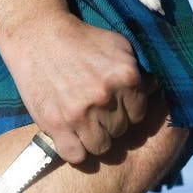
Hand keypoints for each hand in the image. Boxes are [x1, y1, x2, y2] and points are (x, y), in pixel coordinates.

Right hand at [0, 11, 153, 163]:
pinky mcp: (56, 125)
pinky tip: (70, 137)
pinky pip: (76, 156)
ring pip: (101, 147)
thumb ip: (137, 70)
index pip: (138, 116)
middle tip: (94, 111)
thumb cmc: (80, 41)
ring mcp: (80, 114)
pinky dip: (74, 150)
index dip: (126, 111)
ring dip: (93, 139)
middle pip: (120, 132)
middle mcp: (105, 98)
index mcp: (126, 77)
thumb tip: (154, 91)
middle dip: (109, 123)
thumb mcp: (117, 46)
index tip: (113, 106)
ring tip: (83, 125)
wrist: (38, 36)